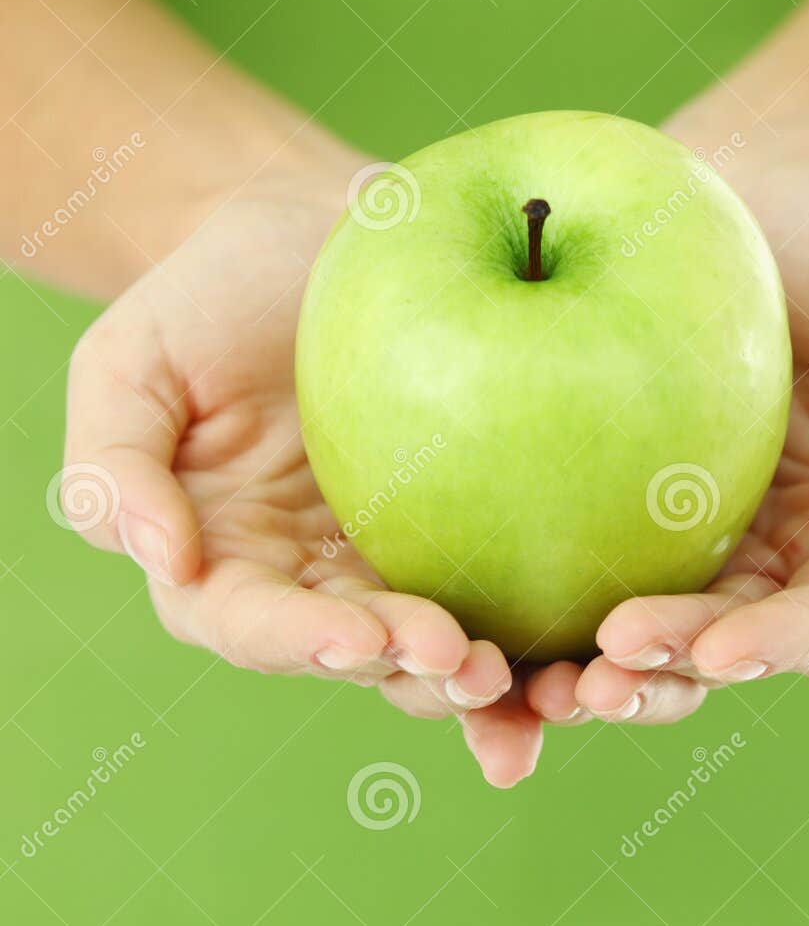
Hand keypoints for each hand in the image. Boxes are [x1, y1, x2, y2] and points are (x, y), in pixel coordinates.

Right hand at [62, 189, 541, 787]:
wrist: (319, 239)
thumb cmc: (211, 293)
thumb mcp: (129, 358)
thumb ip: (114, 463)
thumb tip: (163, 560)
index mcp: (223, 566)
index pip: (252, 626)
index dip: (303, 642)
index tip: (363, 634)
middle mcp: (310, 591)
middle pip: (357, 660)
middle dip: (408, 675)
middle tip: (465, 664)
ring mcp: (394, 575)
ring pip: (432, 658)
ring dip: (475, 686)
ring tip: (518, 682)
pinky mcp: (468, 550)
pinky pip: (502, 611)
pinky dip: (534, 651)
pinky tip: (577, 669)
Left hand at [527, 158, 808, 725]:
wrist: (739, 198)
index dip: (779, 644)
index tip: (718, 649)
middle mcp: (769, 569)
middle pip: (726, 654)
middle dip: (670, 678)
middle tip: (603, 678)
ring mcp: (685, 558)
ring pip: (648, 650)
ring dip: (603, 683)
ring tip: (547, 692)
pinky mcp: (606, 534)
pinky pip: (574, 592)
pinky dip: (541, 631)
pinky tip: (490, 641)